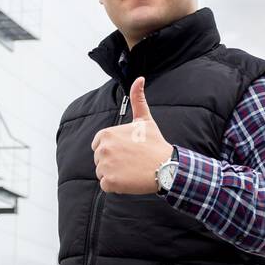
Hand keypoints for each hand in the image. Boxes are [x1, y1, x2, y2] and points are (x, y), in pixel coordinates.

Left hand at [91, 77, 172, 194]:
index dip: (112, 149)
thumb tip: (140, 78)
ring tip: (131, 170)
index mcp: (107, 134)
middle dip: (112, 162)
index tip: (127, 151)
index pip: (98, 145)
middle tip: (131, 161)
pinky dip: (116, 186)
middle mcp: (103, 148)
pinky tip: (129, 179)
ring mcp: (105, 165)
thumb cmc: (155, 144)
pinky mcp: (109, 181)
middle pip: (99, 159)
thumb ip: (138, 99)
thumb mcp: (145, 120)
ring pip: (102, 173)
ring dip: (114, 174)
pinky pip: (106, 185)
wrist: (166, 167)